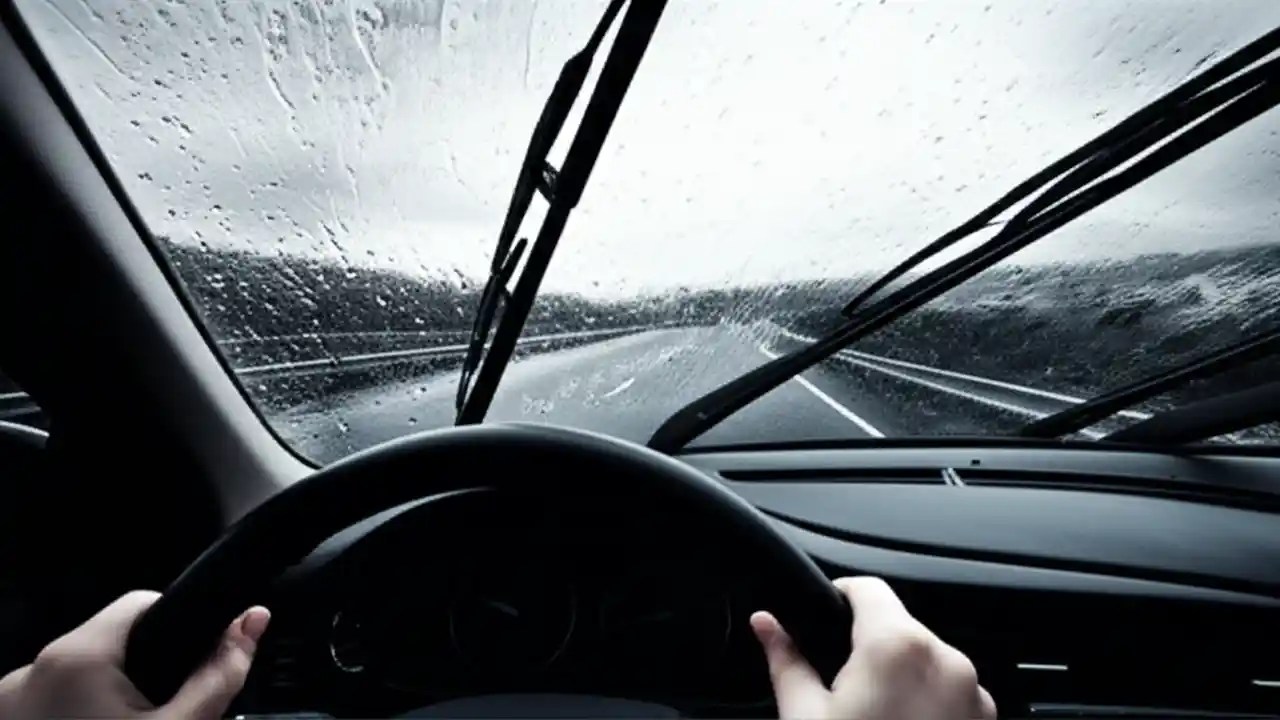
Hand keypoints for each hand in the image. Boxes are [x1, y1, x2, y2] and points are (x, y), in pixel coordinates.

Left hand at [0, 591, 269, 719]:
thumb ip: (220, 673)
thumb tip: (254, 620)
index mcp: (77, 657)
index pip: (142, 604)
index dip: (179, 627)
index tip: (192, 666)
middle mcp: (28, 672)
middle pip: (111, 644)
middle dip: (142, 673)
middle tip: (160, 716)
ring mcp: (9, 701)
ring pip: (80, 676)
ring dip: (107, 697)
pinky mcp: (10, 719)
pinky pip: (53, 701)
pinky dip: (79, 714)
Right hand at [752, 577, 995, 719]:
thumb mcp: (803, 718)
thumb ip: (786, 660)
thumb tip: (765, 624)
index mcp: (897, 646)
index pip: (867, 588)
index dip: (839, 597)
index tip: (824, 614)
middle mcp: (946, 662)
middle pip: (898, 626)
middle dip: (867, 648)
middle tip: (838, 691)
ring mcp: (973, 697)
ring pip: (926, 661)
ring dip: (898, 677)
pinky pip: (950, 694)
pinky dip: (923, 704)